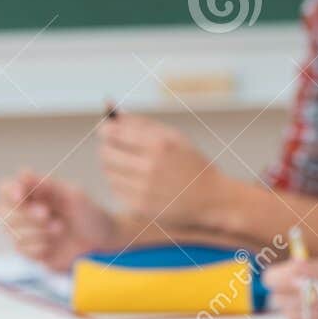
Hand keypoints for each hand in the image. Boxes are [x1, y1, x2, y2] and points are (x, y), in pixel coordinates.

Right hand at [0, 169, 118, 270]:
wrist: (107, 242)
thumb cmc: (92, 214)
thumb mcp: (74, 196)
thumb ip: (48, 185)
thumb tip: (22, 172)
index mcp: (35, 195)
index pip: (7, 189)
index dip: (9, 191)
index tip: (20, 195)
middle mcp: (27, 213)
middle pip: (4, 211)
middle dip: (25, 214)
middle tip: (47, 214)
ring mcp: (29, 234)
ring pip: (12, 232)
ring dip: (36, 231)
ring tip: (60, 228)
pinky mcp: (33, 253)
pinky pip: (22, 250)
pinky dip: (38, 246)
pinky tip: (54, 245)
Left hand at [97, 113, 224, 224]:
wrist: (212, 199)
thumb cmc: (192, 164)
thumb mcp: (175, 138)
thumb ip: (143, 124)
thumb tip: (112, 111)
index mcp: (159, 145)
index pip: (113, 133)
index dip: (106, 129)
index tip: (108, 130)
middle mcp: (149, 167)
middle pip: (105, 153)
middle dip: (108, 148)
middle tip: (116, 148)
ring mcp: (143, 189)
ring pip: (108, 173)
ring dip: (115, 168)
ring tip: (132, 167)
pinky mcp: (139, 207)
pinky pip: (116, 190)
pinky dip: (122, 184)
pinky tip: (138, 183)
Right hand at [263, 259, 317, 318]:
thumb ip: (313, 268)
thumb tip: (296, 264)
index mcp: (290, 273)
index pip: (269, 278)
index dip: (280, 281)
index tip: (300, 281)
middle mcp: (287, 291)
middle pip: (276, 298)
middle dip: (301, 296)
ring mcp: (293, 308)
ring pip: (289, 312)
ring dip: (311, 307)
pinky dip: (314, 317)